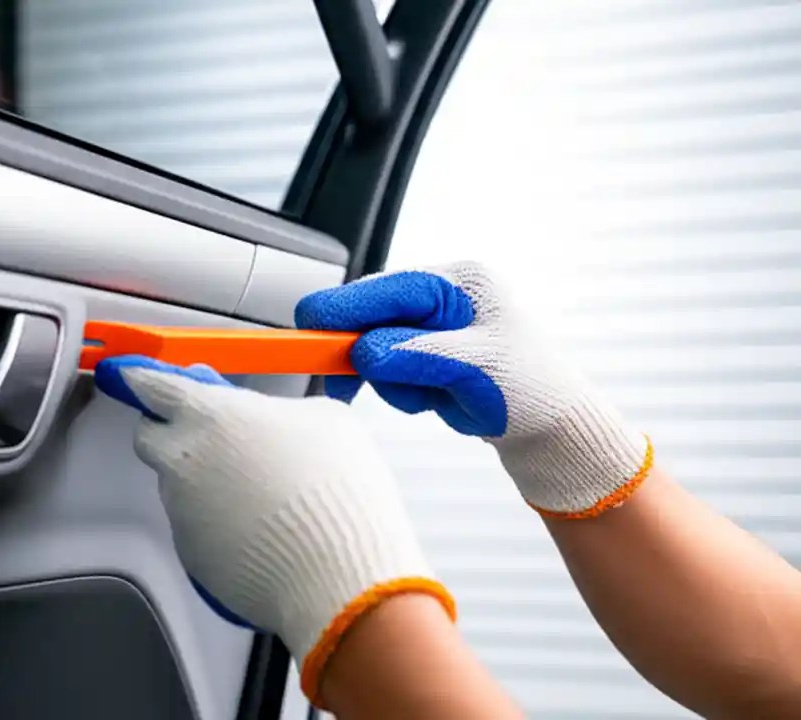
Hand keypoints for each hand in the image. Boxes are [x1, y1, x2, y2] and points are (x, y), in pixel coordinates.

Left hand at [94, 355, 453, 704]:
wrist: (337, 572)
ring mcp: (182, 510)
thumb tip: (267, 415)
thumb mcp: (324, 419)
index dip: (144, 378)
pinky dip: (217, 524)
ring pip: (177, 484)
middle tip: (215, 437)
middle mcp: (183, 460)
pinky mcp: (190, 553)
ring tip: (261, 495)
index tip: (134, 376)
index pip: (153, 385)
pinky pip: (195, 527)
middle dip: (173, 432)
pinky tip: (259, 528)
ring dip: (204, 483)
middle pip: (152, 436)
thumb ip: (277, 409)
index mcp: (209, 415)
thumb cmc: (336, 491)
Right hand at [296, 261, 650, 518]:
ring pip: (372, 348)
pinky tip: (433, 400)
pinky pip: (386, 370)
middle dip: (363, 354)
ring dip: (388, 380)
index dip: (342, 310)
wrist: (554, 433)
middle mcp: (441, 297)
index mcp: (458, 283)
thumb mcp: (478, 369)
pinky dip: (399, 391)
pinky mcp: (424, 355)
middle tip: (343, 385)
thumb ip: (416, 355)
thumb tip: (364, 353)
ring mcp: (431, 327)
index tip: (307, 329)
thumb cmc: (534, 392)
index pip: (385, 289)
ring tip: (430, 397)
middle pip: (370, 316)